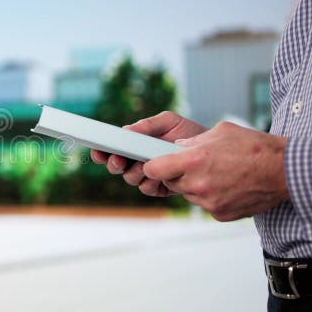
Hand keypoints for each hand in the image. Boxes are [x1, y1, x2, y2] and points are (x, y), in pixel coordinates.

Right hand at [90, 111, 206, 196]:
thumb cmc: (189, 134)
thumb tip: (126, 130)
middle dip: (115, 164)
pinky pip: (146, 188)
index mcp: (134, 144)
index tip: (98, 151)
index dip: (101, 152)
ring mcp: (147, 175)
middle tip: (120, 160)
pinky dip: (151, 182)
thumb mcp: (169, 122)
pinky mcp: (159, 187)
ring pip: (130, 179)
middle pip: (115, 167)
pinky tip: (159, 175)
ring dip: (135, 172)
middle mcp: (137, 161)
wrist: (213, 152)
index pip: (111, 149)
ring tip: (145, 165)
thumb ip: (147, 125)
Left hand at [142, 121, 288, 220]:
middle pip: (170, 182)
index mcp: (194, 160)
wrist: (284, 171)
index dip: (152, 166)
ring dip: (194, 185)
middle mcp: (198, 184)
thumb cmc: (255, 147)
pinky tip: (227, 185)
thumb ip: (193, 141)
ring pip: (188, 194)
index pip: (153, 169)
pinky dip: (211, 196)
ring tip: (217, 173)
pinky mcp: (219, 213)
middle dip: (176, 174)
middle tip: (195, 165)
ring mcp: (208, 202)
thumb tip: (177, 147)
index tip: (155, 164)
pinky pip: (205, 204)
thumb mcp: (220, 132)